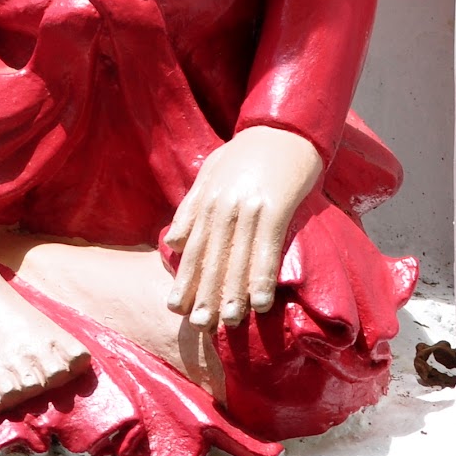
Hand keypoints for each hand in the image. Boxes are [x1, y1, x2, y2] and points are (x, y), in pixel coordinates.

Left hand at [164, 124, 322, 329]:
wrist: (283, 128)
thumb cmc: (247, 153)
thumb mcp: (210, 174)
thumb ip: (190, 208)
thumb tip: (172, 242)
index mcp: (208, 200)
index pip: (194, 247)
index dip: (185, 279)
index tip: (175, 308)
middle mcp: (224, 206)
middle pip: (213, 257)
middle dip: (205, 294)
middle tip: (199, 326)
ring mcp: (250, 207)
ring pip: (238, 258)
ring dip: (233, 293)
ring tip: (227, 323)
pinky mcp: (276, 207)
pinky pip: (268, 248)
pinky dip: (262, 277)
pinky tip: (260, 303)